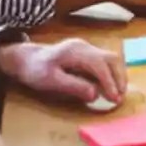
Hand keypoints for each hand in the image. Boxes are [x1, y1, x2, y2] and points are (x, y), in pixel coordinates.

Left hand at [0, 39, 126, 103]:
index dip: (110, 82)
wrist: (25, 59)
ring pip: (111, 59)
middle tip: (120, 97)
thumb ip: (73, 86)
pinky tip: (109, 86)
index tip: (114, 99)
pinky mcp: (86, 53)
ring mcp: (86, 48)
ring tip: (117, 94)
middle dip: (119, 78)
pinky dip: (111, 74)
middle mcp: (85, 46)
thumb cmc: (35, 71)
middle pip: (111, 58)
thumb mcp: (50, 81)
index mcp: (75, 51)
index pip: (100, 65)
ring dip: (118, 76)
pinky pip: (105, 61)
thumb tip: (95, 94)